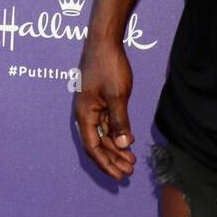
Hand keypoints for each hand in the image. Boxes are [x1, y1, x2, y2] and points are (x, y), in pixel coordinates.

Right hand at [73, 41, 135, 180]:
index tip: (119, 176)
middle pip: (98, 143)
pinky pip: (106, 122)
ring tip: (131, 160)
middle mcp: (85, 114)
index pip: (93, 147)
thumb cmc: (108, 66)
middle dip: (113, 159)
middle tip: (130, 171)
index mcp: (84, 115)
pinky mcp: (99, 99)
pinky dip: (116, 133)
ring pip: (103, 134)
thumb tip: (123, 146)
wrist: (104, 41)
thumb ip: (119, 122)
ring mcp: (92, 106)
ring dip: (116, 148)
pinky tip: (127, 140)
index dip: (106, 163)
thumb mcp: (117, 96)